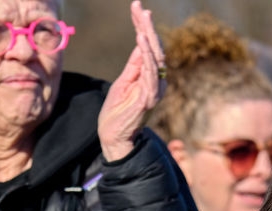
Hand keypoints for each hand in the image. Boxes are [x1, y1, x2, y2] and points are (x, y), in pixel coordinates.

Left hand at [97, 1, 165, 161]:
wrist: (114, 137)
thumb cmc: (118, 111)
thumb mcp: (124, 81)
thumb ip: (134, 65)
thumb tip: (141, 42)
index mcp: (151, 76)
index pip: (148, 46)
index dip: (143, 26)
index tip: (137, 7)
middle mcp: (157, 81)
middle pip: (154, 48)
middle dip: (147, 26)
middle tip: (141, 7)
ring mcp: (155, 89)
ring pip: (155, 57)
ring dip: (149, 36)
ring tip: (143, 17)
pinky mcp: (149, 98)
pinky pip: (150, 73)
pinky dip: (146, 56)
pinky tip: (141, 41)